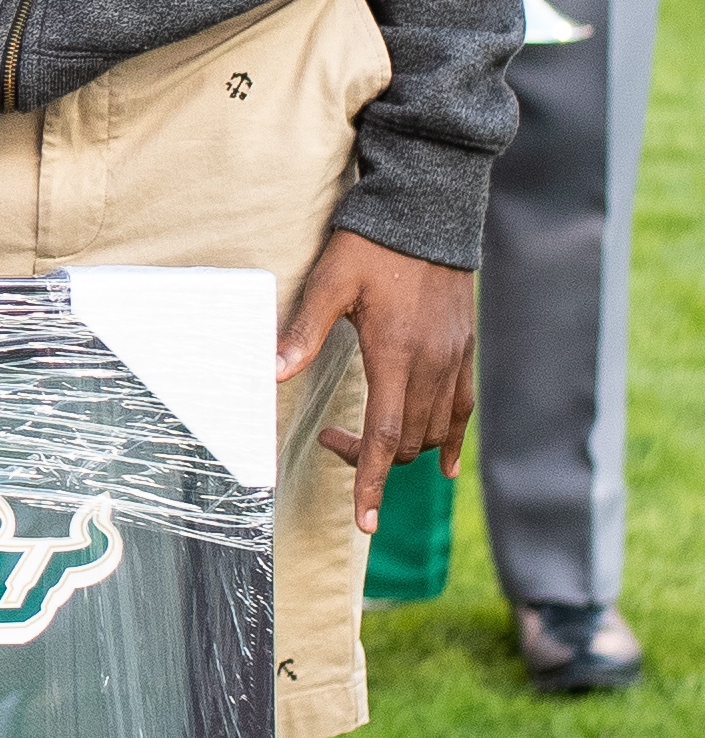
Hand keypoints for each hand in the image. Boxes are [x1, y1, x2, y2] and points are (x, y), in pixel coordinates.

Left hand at [277, 228, 477, 533]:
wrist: (427, 213)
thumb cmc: (371, 246)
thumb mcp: (329, 284)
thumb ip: (303, 333)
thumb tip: (273, 376)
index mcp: (397, 355)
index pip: (386, 438)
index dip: (373, 483)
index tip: (365, 523)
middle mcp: (433, 365)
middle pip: (409, 441)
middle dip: (374, 460)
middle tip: (330, 437)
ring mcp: (454, 359)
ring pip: (435, 431)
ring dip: (403, 448)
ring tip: (365, 437)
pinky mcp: (464, 350)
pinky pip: (463, 409)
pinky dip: (451, 440)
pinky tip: (443, 464)